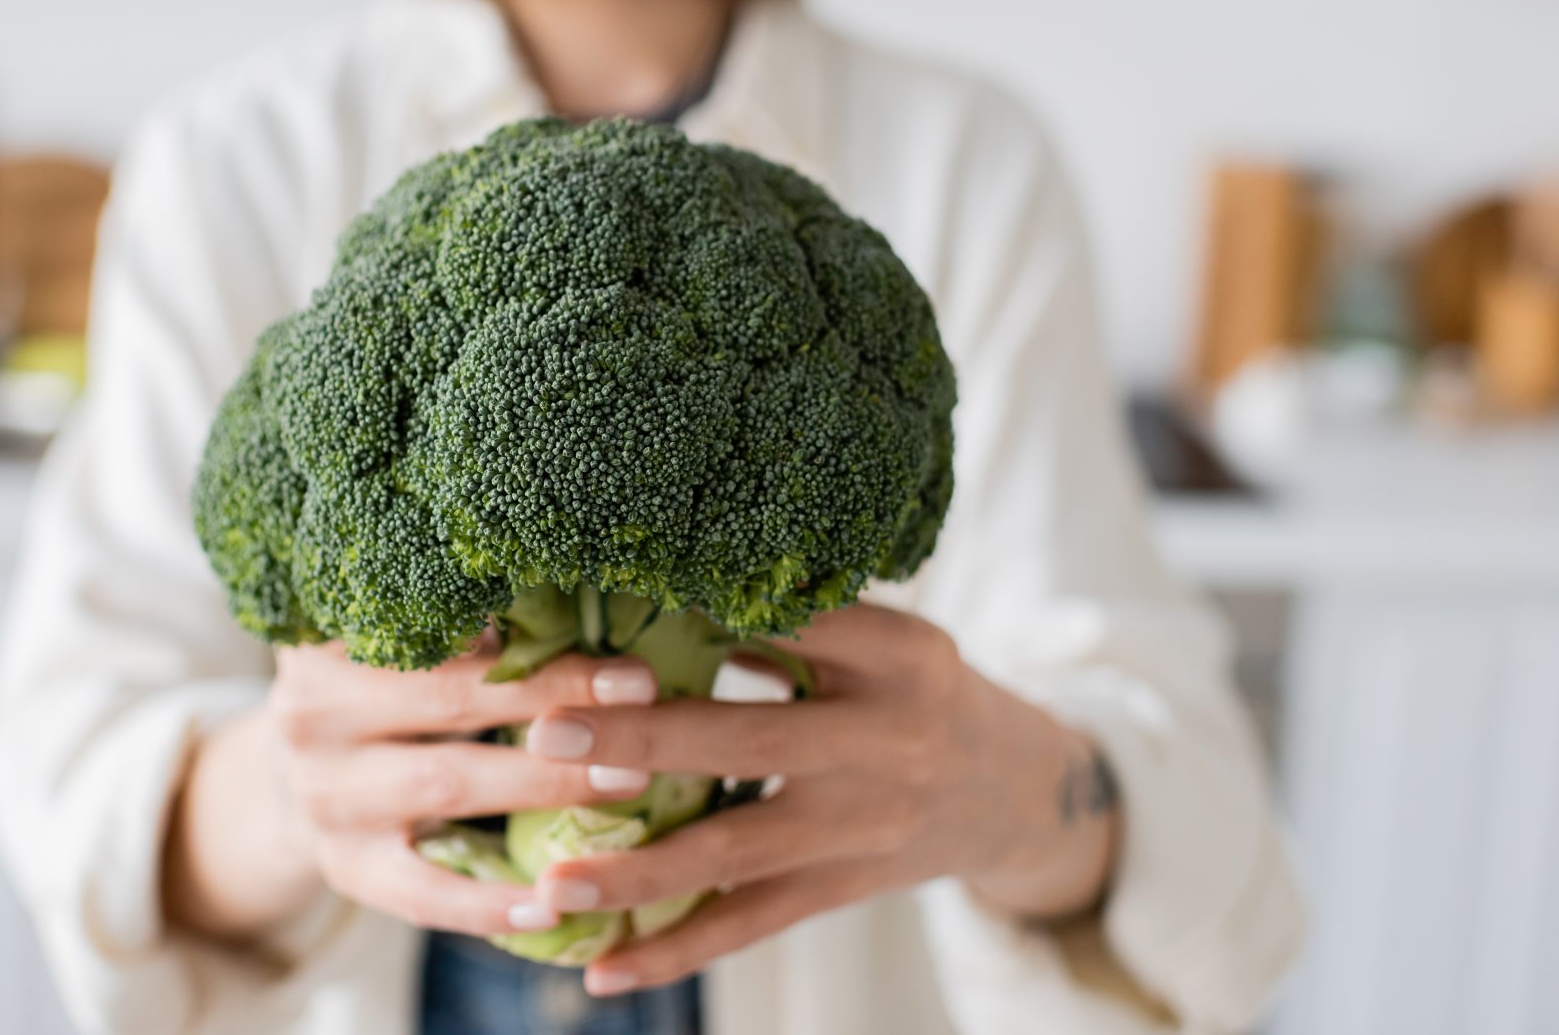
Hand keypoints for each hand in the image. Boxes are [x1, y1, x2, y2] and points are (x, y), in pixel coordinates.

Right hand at [165, 637, 661, 941]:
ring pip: (444, 786)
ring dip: (544, 783)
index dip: (532, 639)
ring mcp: (326, 797)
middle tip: (643, 704)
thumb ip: (470, 624)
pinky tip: (552, 906)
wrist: (303, 773)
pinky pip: (421, 892)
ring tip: (628, 782)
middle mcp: (313, 715)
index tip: (622, 658)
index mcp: (334, 638)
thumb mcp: (399, 642)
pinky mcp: (344, 867)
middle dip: (555, 700)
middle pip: (449, 700)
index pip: (440, 627)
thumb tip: (596, 601)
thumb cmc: (384, 687)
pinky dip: (487, 902)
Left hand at [519, 603, 1120, 995]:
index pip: (797, 624)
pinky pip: (750, 925)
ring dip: (640, 874)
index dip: (708, 612)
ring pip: (739, 852)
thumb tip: (653, 589)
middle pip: (751, 741)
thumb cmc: (913, 688)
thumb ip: (792, 619)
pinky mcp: (841, 888)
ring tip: (553, 885)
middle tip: (548, 735)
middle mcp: (885, 740)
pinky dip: (675, 950)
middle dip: (644, 741)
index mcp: (896, 653)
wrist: (1010, 788)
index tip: (617, 601)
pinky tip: (603, 970)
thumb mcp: (882, 634)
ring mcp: (863, 826)